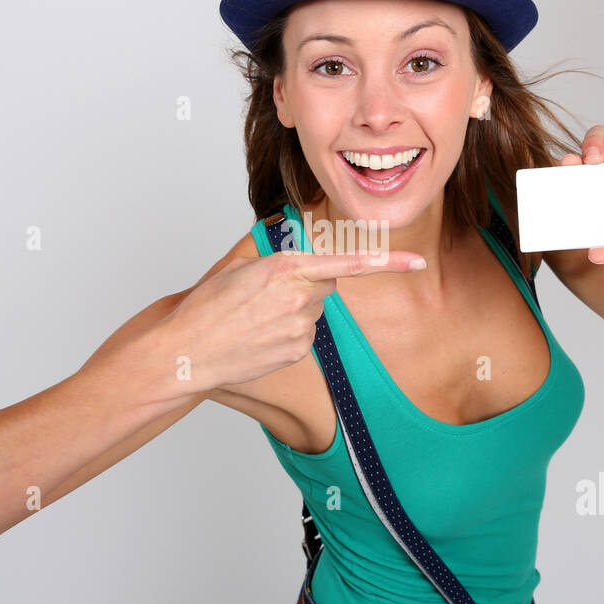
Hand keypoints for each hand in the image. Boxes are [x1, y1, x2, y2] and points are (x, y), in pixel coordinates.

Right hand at [162, 246, 426, 391]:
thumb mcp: (238, 265)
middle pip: (326, 284)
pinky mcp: (297, 350)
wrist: (188, 349)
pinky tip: (260, 336)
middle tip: (266, 293)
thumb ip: (276, 255)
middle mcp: (300, 297)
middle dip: (306, 284)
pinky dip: (288, 332)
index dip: (386, 262)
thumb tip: (297, 253)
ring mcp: (301, 327)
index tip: (415, 263)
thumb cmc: (205, 305)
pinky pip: (305, 334)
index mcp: (286, 267)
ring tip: (256, 317)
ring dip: (294, 309)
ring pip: (314, 310)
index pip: (348, 262)